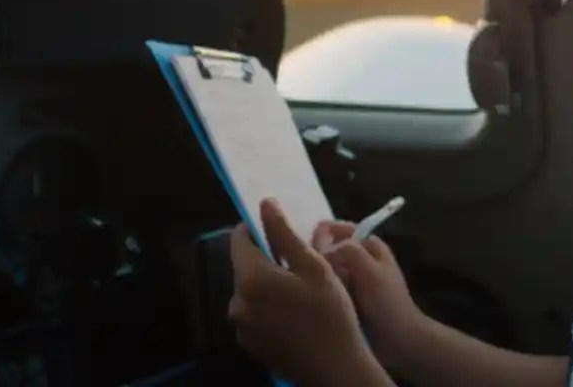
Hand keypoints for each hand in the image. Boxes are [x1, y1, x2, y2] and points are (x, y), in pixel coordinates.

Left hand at [229, 199, 384, 385]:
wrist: (335, 369)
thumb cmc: (330, 313)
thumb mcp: (313, 267)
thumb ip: (284, 234)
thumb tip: (265, 203)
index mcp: (250, 278)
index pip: (239, 239)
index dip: (257, 229)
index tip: (280, 232)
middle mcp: (237, 301)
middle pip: (245, 265)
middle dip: (267, 259)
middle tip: (300, 265)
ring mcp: (241, 326)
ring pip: (251, 290)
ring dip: (268, 284)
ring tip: (301, 292)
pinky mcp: (249, 343)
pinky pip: (254, 313)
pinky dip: (268, 307)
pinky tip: (294, 314)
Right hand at [313, 221, 428, 371]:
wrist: (398, 339)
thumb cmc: (386, 302)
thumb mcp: (369, 269)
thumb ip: (346, 250)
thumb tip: (321, 252)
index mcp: (368, 244)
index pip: (336, 228)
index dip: (321, 235)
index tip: (309, 252)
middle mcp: (359, 257)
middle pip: (328, 248)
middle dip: (319, 259)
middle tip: (317, 276)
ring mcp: (353, 278)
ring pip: (325, 269)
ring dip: (319, 277)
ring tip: (319, 291)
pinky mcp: (347, 296)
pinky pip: (328, 286)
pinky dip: (323, 291)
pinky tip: (321, 301)